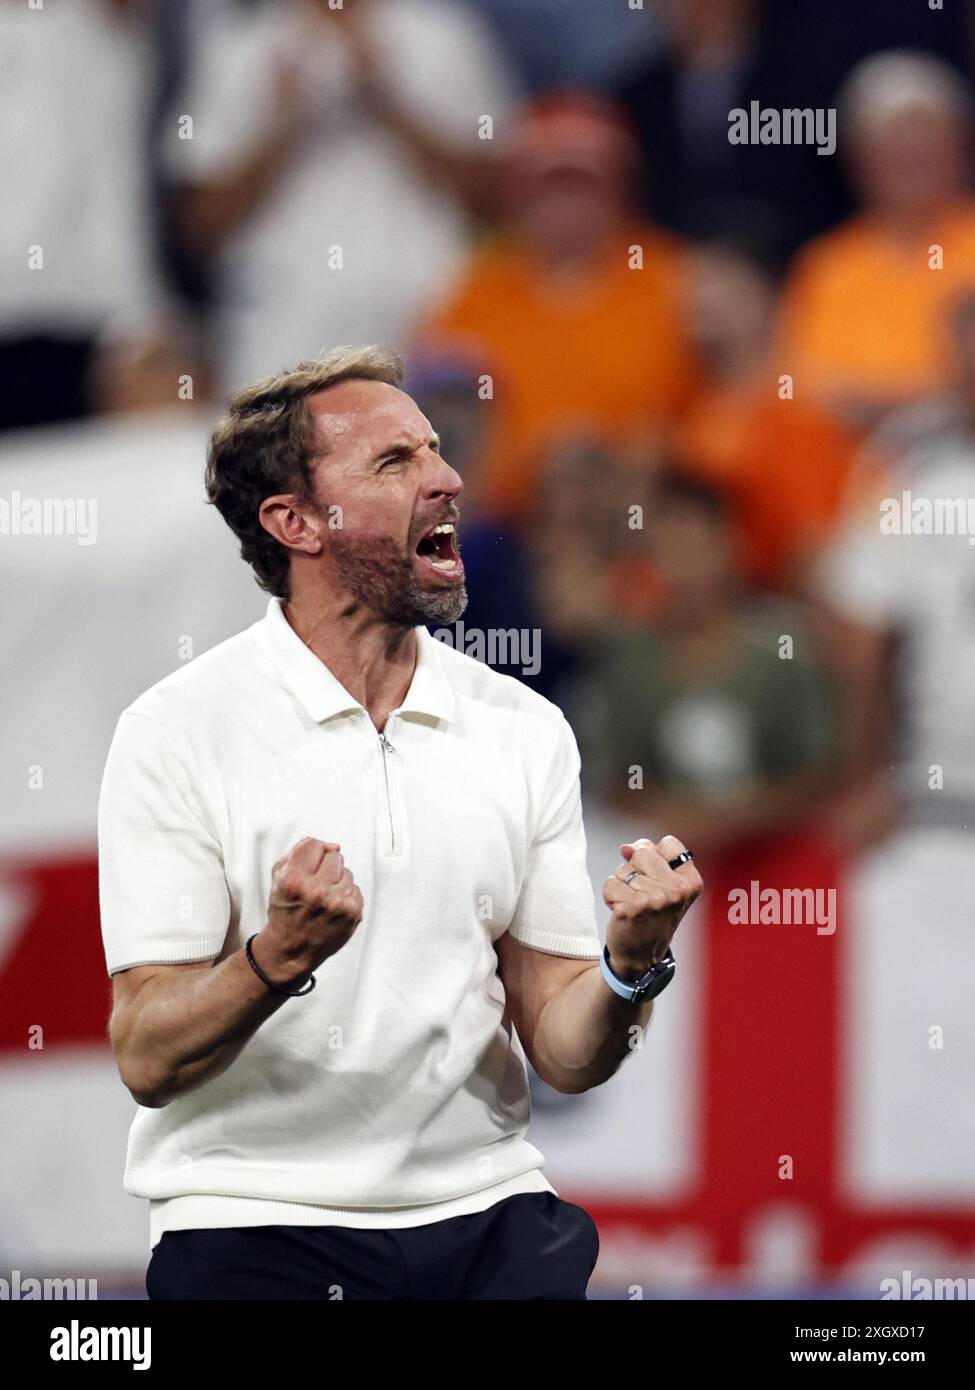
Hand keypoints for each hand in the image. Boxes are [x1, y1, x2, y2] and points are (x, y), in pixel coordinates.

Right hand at [255, 837, 362, 985]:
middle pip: (334, 855)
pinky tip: (332, 908)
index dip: (310, 854)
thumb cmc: (285, 913)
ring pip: (346, 871)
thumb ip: (299, 853)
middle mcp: (316, 892)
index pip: (314, 844)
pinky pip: (355, 888)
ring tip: (322, 899)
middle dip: (324, 866)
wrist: (291, 951)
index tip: (306, 866)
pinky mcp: (352, 913)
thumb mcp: (278, 879)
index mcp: (293, 881)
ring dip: (336, 881)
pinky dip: (345, 895)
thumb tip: (332, 845)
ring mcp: (337, 903)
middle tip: (314, 884)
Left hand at [602, 835, 702, 979]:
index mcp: (691, 882)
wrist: (640, 956)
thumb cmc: (651, 915)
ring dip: (621, 886)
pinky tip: (622, 912)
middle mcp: (678, 890)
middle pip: (642, 852)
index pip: (670, 843)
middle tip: (642, 894)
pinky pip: (610, 884)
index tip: (656, 876)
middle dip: (634, 869)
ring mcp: (656, 900)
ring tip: (633, 905)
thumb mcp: (663, 885)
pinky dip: (610, 896)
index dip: (655, 854)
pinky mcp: (633, 908)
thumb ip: (650, 858)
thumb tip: (625, 848)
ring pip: (623, 869)